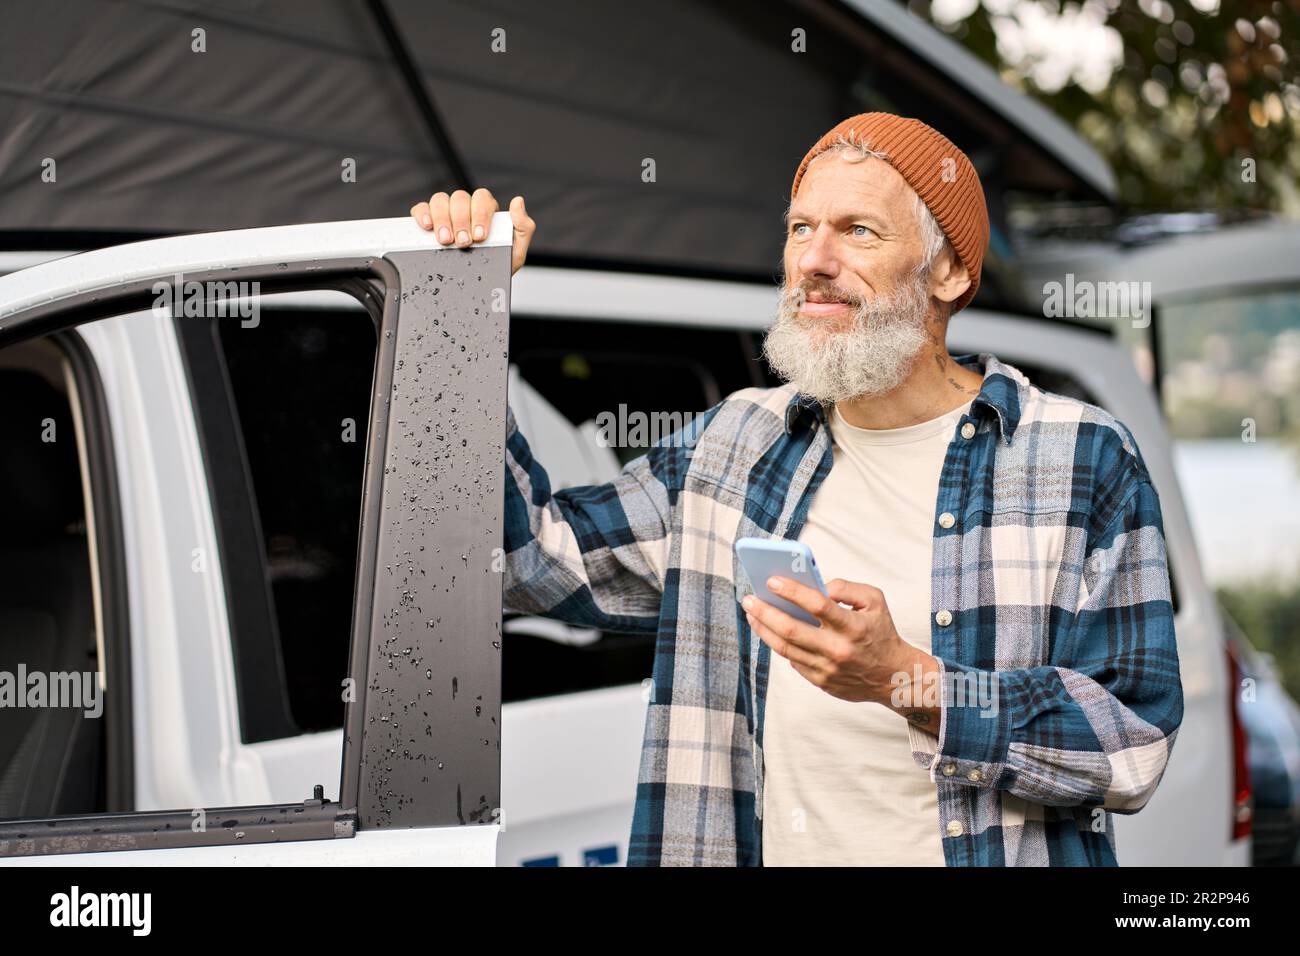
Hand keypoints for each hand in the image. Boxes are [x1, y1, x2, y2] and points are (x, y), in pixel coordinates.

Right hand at [410, 188, 534, 275]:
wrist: (478, 289)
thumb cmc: (497, 267)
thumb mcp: (515, 252)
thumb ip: (523, 227)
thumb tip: (518, 202)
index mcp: (486, 212)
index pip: (482, 199)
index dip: (479, 214)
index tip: (479, 236)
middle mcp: (465, 209)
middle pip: (460, 198)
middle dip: (461, 220)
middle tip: (463, 242)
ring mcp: (445, 214)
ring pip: (440, 200)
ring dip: (442, 219)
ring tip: (446, 241)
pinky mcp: (428, 221)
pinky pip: (421, 208)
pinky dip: (422, 213)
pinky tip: (427, 227)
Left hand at [742, 576, 928, 704]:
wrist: (893, 676)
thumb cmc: (881, 632)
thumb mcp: (875, 601)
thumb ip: (847, 588)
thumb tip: (817, 586)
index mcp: (853, 626)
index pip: (818, 605)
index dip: (792, 591)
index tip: (771, 580)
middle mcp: (838, 649)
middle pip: (792, 629)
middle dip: (765, 612)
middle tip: (749, 598)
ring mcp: (828, 669)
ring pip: (785, 648)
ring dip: (764, 628)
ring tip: (752, 613)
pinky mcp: (821, 682)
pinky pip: (793, 661)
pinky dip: (778, 644)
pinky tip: (769, 630)